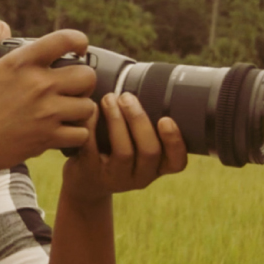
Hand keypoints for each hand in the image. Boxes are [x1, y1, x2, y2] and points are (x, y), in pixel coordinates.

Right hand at [0, 21, 97, 178]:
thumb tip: (1, 25)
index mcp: (21, 63)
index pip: (65, 39)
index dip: (79, 40)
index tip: (78, 48)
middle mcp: (38, 85)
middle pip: (87, 75)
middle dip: (84, 79)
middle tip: (73, 86)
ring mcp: (45, 114)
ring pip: (88, 106)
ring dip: (81, 108)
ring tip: (69, 111)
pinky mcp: (46, 139)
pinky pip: (81, 134)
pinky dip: (76, 134)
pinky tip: (64, 131)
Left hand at [62, 91, 186, 202]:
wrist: (86, 181)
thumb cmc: (117, 153)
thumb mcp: (138, 148)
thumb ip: (147, 127)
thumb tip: (151, 82)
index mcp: (158, 167)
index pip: (177, 162)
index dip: (175, 142)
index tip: (166, 119)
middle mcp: (141, 177)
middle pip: (149, 151)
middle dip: (139, 120)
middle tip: (127, 97)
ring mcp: (116, 178)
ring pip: (124, 151)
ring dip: (117, 120)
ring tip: (109, 98)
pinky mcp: (92, 174)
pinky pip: (93, 149)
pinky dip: (92, 126)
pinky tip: (92, 110)